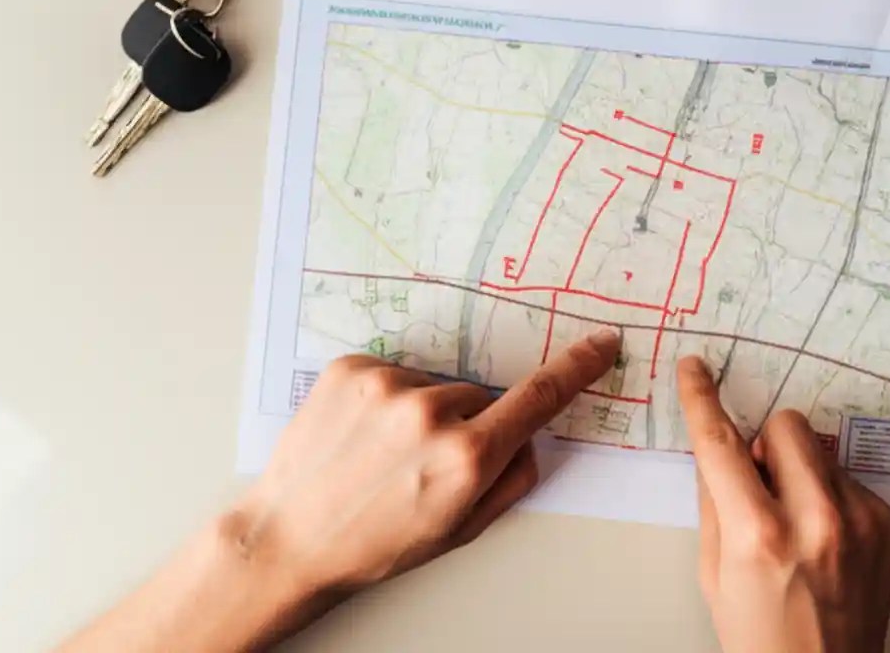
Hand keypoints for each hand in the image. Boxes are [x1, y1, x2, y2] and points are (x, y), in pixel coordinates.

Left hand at [60, 330, 621, 652]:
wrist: (289, 538)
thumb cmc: (374, 545)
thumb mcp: (460, 529)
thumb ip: (510, 480)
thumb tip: (528, 440)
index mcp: (466, 457)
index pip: (539, 398)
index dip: (577, 368)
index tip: (600, 344)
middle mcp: (430, 413)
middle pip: (478, 398)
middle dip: (465, 424)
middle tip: (423, 465)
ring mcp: (387, 386)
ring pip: (434, 385)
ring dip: (421, 410)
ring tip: (382, 452)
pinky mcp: (351, 369)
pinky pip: (394, 372)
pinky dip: (386, 398)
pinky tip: (361, 434)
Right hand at [677, 356, 889, 652]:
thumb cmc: (762, 639)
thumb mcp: (715, 574)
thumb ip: (716, 504)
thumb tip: (718, 451)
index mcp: (758, 536)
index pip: (721, 445)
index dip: (702, 399)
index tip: (696, 370)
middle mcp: (815, 522)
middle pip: (787, 424)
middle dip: (767, 442)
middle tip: (760, 481)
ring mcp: (859, 521)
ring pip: (820, 449)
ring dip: (801, 471)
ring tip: (796, 525)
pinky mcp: (886, 523)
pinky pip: (848, 479)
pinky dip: (830, 497)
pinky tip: (825, 540)